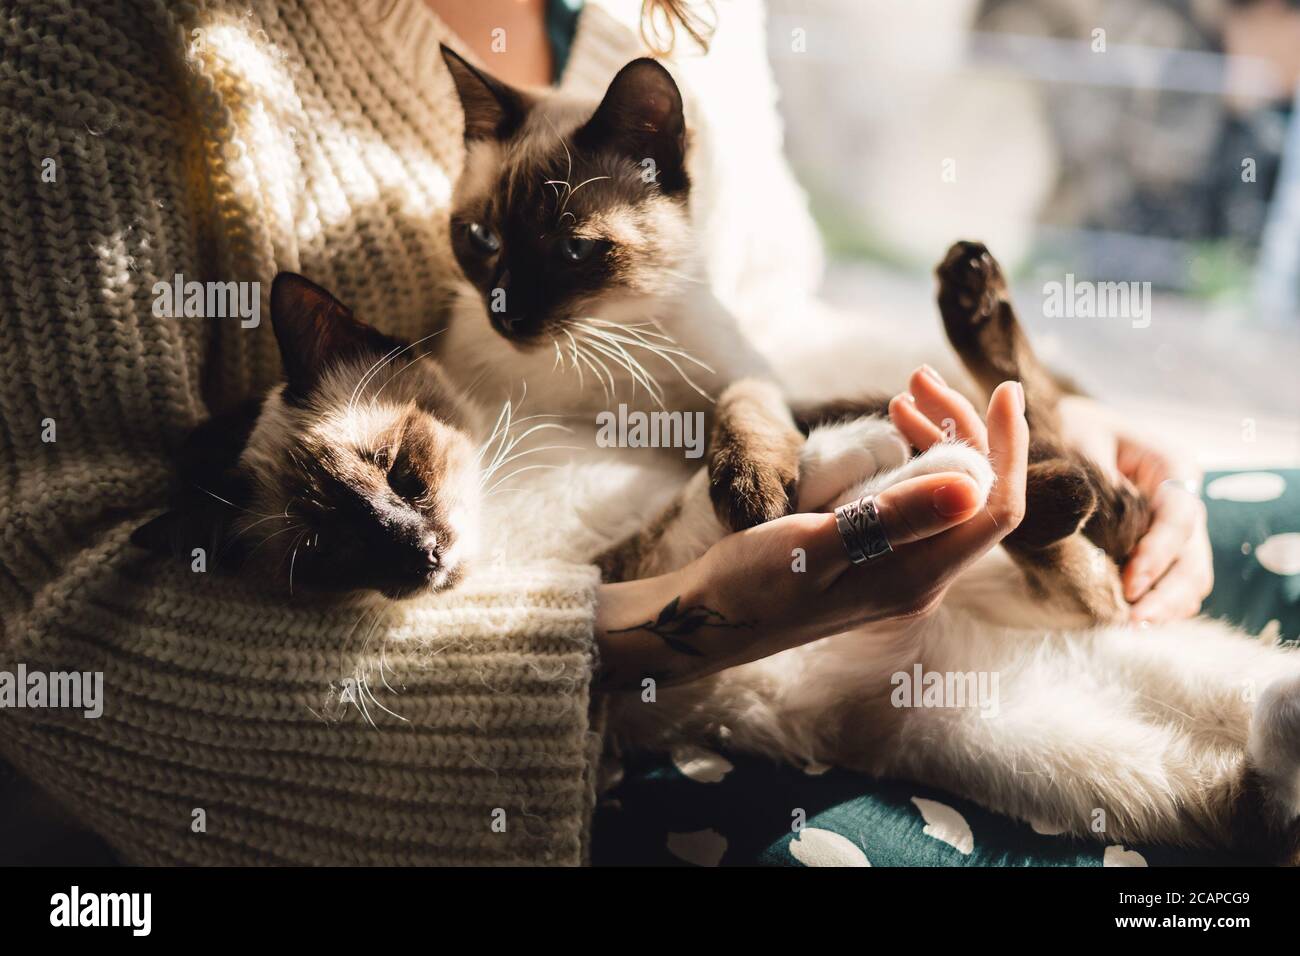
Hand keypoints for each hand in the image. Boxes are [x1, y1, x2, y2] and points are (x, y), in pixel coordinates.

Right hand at [595, 373, 1026, 687]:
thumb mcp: (815, 546)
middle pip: (975, 497)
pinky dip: (911, 461)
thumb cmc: (750, 585)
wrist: (707, 619)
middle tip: (918, 379)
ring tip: (902, 394)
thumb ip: (894, 519)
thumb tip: (973, 484)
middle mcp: (922, 578)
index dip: (1010, 448)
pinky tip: (889, 434)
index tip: (1003, 389)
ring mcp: (901, 570)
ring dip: (937, 440)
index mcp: (918, 578)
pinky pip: (917, 504)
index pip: (997, 509)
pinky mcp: (878, 560)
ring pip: (946, 496)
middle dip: (964, 430)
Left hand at [1057, 396, 1212, 622]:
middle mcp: (1182, 499)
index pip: (1179, 517)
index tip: (1130, 580)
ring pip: (1190, 575)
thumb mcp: (1080, 439)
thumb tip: (1098, 516)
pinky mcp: (1160, 548)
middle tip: (1135, 618)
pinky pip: (1173, 581)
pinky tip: (1133, 619)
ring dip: (1167, 604)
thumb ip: (1095, 475)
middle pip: (1193, 554)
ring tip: (1133, 625)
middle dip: (1168, 591)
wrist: (1071, 428)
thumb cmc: (1074, 428)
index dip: (1158, 552)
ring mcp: (1175, 527)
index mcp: (1172, 466)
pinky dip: (1160, 603)